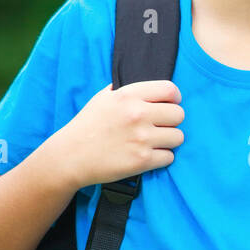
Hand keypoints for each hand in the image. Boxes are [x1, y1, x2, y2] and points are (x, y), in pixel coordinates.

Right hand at [56, 79, 184, 189]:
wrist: (71, 156)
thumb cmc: (87, 126)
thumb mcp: (103, 98)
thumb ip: (127, 91)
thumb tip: (151, 89)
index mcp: (128, 95)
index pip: (170, 90)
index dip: (174, 98)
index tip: (170, 105)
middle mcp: (137, 114)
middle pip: (179, 114)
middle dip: (171, 121)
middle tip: (159, 127)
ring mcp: (141, 138)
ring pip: (178, 137)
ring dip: (168, 141)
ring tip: (153, 142)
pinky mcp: (142, 160)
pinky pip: (169, 157)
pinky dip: (161, 158)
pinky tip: (147, 155)